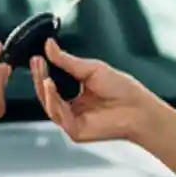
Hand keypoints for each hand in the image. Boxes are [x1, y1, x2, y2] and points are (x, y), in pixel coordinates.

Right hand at [30, 39, 159, 143]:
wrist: (138, 108)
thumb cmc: (122, 89)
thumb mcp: (91, 69)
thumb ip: (67, 60)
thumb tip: (49, 45)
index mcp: (75, 95)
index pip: (52, 84)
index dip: (43, 71)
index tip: (37, 57)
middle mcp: (72, 109)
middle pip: (47, 95)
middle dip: (39, 78)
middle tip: (37, 62)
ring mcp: (72, 121)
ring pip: (49, 106)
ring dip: (44, 89)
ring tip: (44, 75)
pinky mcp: (75, 131)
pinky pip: (58, 116)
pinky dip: (52, 101)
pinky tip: (51, 87)